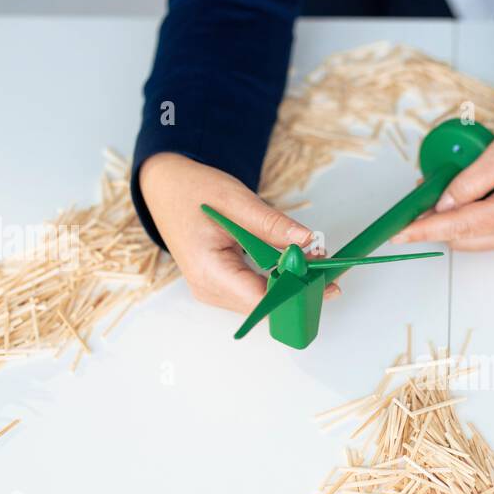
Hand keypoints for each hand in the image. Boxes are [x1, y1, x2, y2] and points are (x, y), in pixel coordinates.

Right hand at [138, 152, 338, 312]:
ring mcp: (213, 291)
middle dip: (297, 288)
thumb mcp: (236, 200)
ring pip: (263, 301)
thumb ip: (272, 225)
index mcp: (208, 270)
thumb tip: (307, 241)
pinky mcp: (220, 286)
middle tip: (327, 267)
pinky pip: (255, 292)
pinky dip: (277, 280)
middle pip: (264, 304)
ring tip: (314, 262)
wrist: (166, 188)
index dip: (294, 293)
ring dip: (290, 284)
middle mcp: (209, 289)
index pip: (260, 299)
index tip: (323, 282)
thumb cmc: (192, 191)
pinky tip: (294, 265)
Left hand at [391, 111, 493, 250]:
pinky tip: (470, 197)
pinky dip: (470, 218)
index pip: (458, 227)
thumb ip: (471, 180)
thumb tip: (442, 205)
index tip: (397, 234)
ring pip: (470, 238)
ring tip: (453, 186)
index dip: (424, 230)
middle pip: (461, 237)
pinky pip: (484, 234)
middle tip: (423, 192)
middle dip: (436, 219)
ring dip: (453, 218)